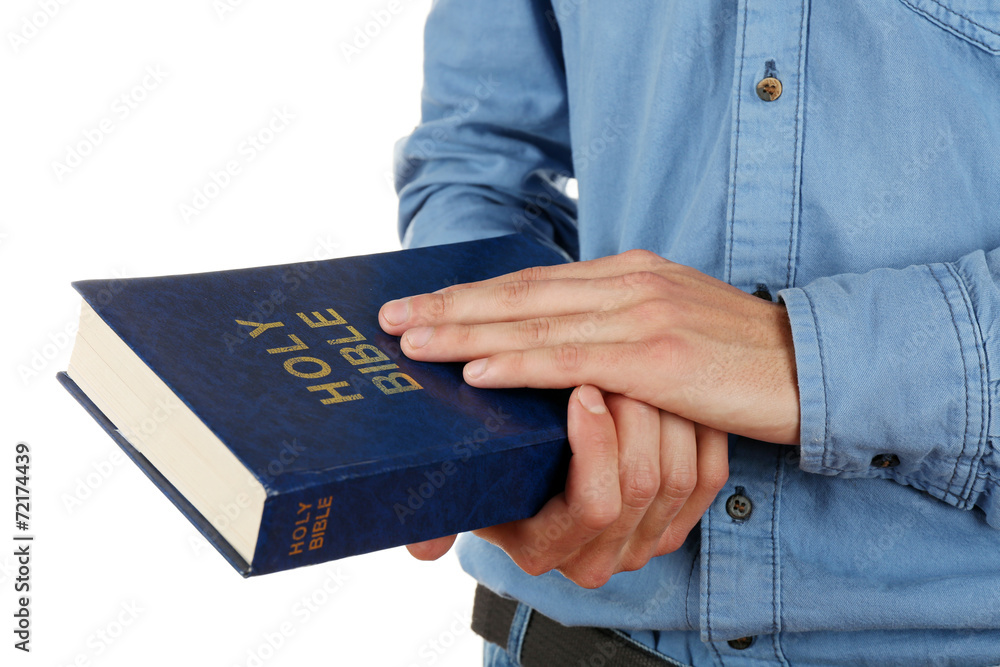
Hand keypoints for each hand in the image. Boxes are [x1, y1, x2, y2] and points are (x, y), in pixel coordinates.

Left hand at [380, 249, 799, 443]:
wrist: (815, 366)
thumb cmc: (739, 357)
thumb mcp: (670, 327)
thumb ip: (616, 329)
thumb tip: (562, 353)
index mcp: (627, 274)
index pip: (534, 281)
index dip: (473, 293)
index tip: (423, 302)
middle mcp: (627, 283)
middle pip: (520, 293)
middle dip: (450, 306)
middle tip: (391, 316)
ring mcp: (642, 314)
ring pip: (534, 322)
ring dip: (466, 331)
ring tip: (412, 341)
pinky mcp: (658, 356)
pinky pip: (572, 359)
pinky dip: (519, 363)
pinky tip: (476, 370)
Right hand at [406, 385, 728, 587]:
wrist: (549, 480)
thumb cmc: (501, 474)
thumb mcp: (469, 493)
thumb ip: (445, 518)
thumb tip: (421, 549)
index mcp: (551, 549)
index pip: (595, 507)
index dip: (594, 447)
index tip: (581, 390)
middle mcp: (606, 551)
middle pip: (643, 482)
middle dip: (631, 413)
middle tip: (613, 357)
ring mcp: (649, 535)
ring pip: (680, 471)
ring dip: (663, 409)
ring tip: (637, 360)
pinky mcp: (685, 514)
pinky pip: (709, 470)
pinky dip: (694, 424)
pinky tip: (671, 384)